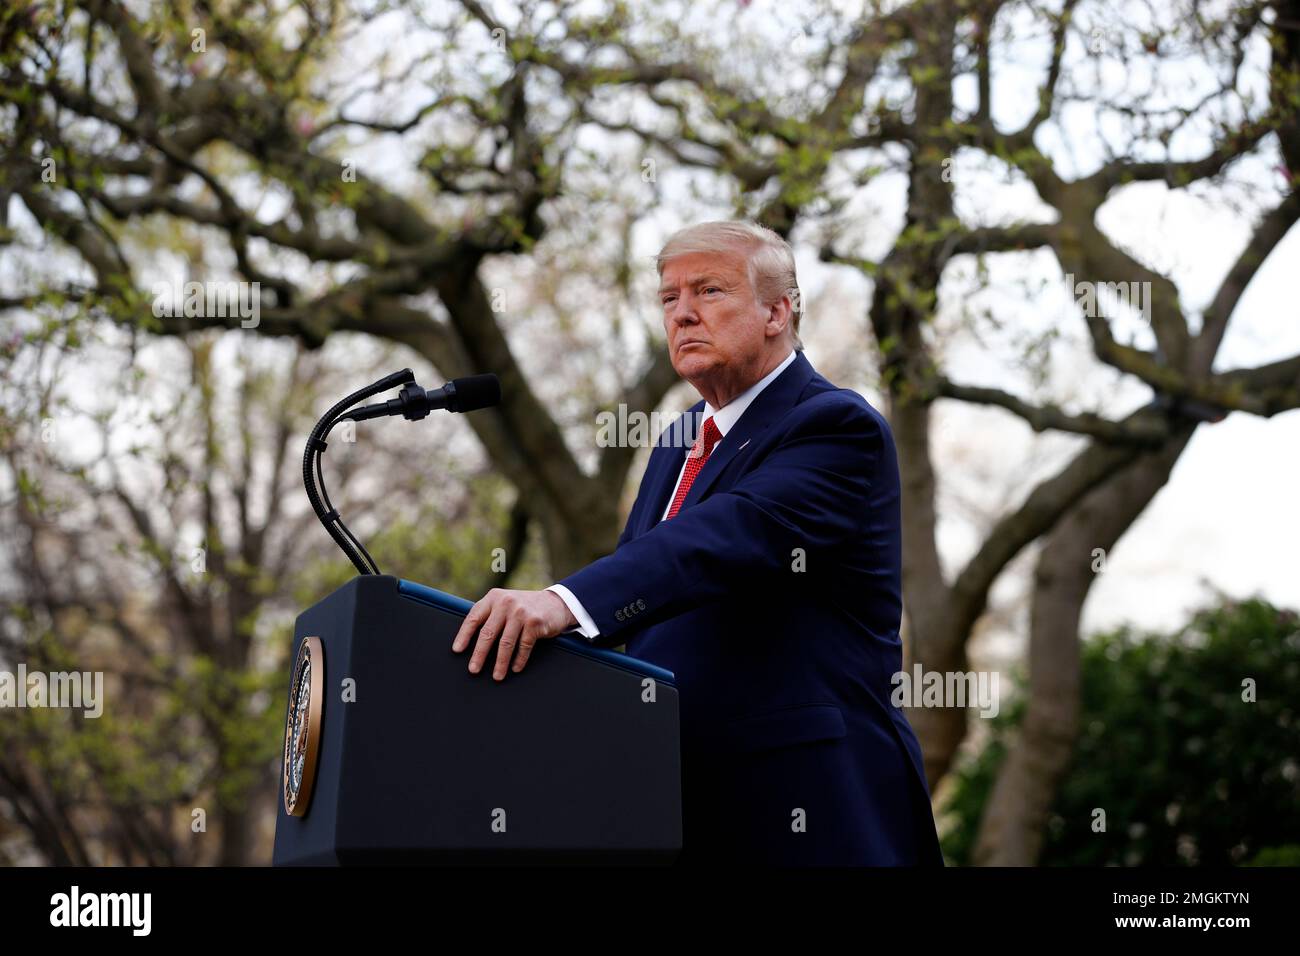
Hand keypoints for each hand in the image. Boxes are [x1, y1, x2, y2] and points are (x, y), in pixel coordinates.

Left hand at [450, 588, 578, 679]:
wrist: (555, 603)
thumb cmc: (524, 607)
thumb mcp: (504, 603)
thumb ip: (490, 615)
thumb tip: (470, 641)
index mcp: (493, 598)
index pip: (474, 618)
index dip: (464, 635)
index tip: (457, 650)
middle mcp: (506, 602)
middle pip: (488, 633)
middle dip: (479, 654)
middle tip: (473, 669)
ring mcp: (521, 612)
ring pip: (506, 643)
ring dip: (500, 663)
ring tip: (497, 676)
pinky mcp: (535, 622)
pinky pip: (524, 646)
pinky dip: (519, 660)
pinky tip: (515, 668)